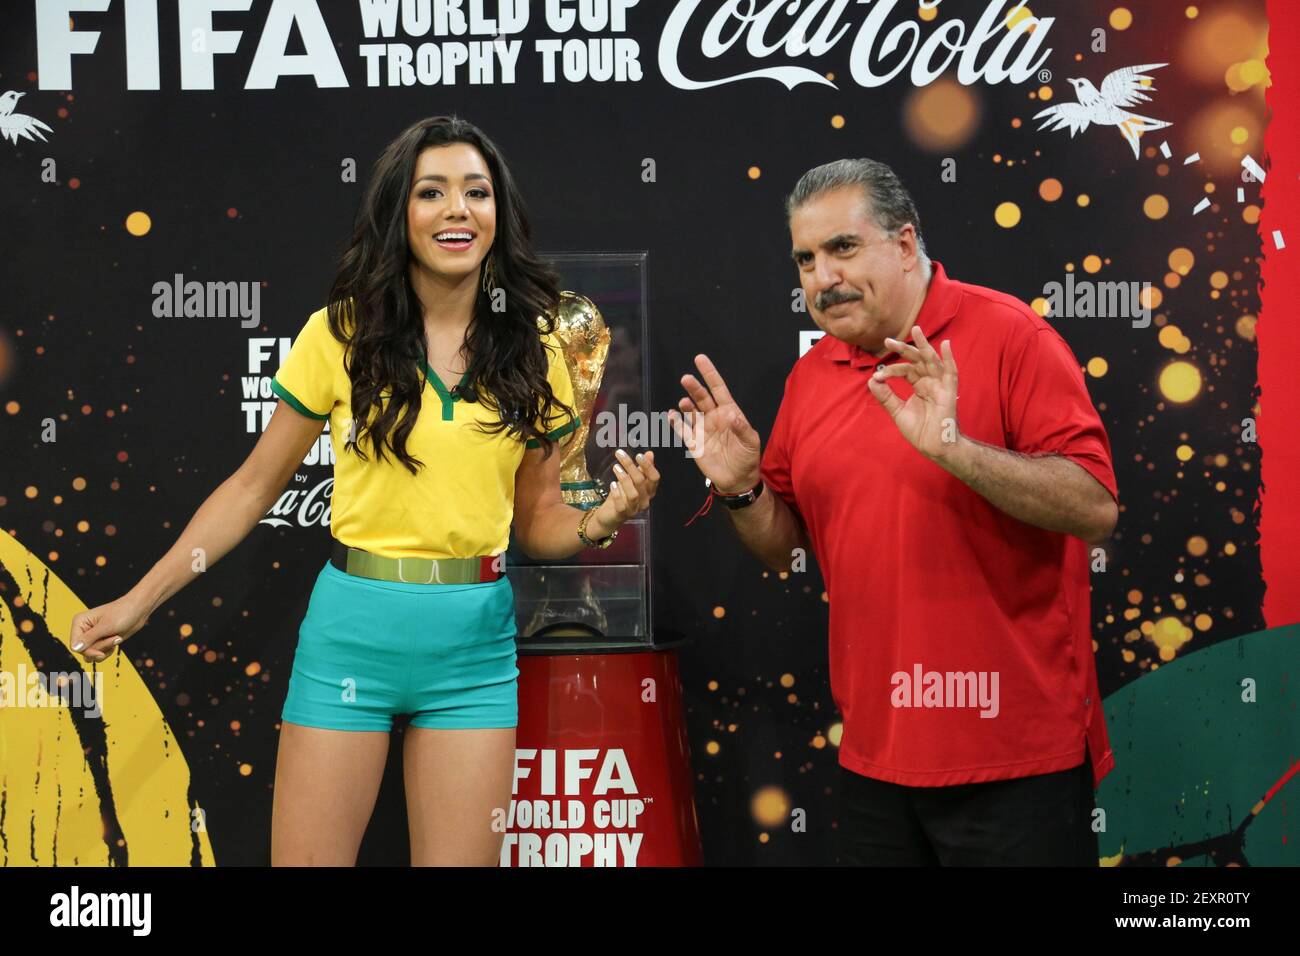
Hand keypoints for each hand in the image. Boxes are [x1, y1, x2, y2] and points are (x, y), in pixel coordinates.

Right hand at [69, 594, 151, 661]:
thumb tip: (74, 648)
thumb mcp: (106, 626)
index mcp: (79, 622)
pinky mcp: (100, 640)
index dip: (87, 651)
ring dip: (105, 650)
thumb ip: (89, 638)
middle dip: (100, 648)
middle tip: (114, 639)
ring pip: (91, 654)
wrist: (138, 611)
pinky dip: (108, 651)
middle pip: (84, 651)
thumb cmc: (123, 613)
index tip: (101, 653)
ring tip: (116, 638)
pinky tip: (116, 641)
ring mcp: (92, 636)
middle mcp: (83, 629)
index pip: (75, 645)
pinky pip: (99, 654)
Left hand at [588, 448, 659, 537]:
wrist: (610, 515)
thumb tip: (650, 453)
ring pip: (633, 494)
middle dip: (630, 466)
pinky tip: (612, 484)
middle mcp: (644, 500)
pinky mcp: (622, 515)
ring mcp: (634, 509)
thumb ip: (641, 468)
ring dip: (624, 479)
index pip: (654, 478)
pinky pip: (621, 505)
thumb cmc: (622, 495)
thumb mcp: (631, 480)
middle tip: (620, 454)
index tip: (639, 455)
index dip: (648, 466)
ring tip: (615, 467)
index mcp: (649, 491)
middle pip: (641, 482)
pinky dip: (617, 494)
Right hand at [668, 354, 761, 492]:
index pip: (718, 389)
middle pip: (702, 397)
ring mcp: (703, 429)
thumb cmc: (747, 458)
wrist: (737, 479)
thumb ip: (742, 428)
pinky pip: (682, 430)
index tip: (700, 359)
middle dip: (694, 387)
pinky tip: (672, 415)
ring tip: (684, 402)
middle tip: (686, 379)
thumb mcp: (750, 442)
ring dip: (686, 404)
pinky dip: (676, 422)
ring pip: (691, 411)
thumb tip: (731, 415)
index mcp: (729, 412)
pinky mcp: (694, 443)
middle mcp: (714, 417)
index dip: (710, 374)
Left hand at [868, 326, 960, 461]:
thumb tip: (871, 379)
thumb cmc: (920, 431)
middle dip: (904, 349)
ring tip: (916, 329)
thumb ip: (886, 396)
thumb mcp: (898, 411)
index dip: (891, 371)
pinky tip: (945, 345)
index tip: (878, 376)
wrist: (934, 447)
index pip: (905, 370)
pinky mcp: (949, 392)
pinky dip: (949, 358)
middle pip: (917, 360)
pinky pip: (951, 372)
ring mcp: (940, 385)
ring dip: (924, 345)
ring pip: (932, 361)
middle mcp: (930, 382)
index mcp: (919, 385)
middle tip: (887, 341)